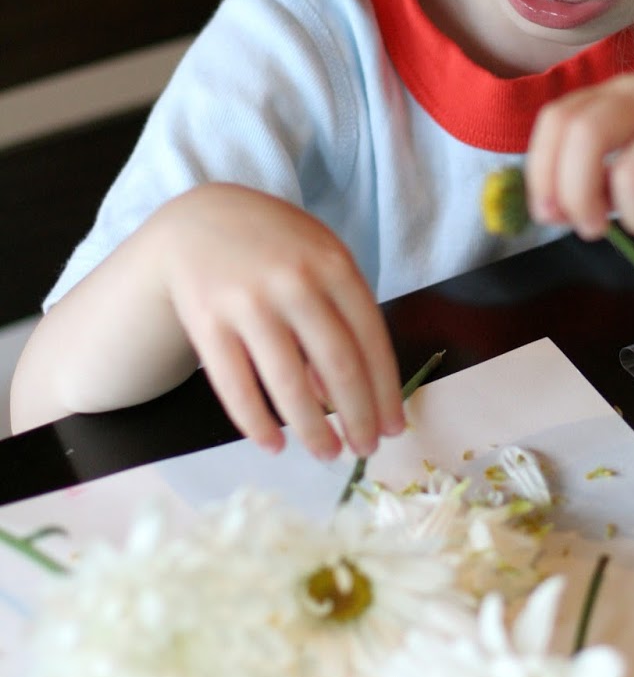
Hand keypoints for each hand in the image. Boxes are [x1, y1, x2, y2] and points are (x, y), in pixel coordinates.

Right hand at [153, 185, 404, 459]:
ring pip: (288, 383)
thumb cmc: (274, 249)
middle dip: (358, 417)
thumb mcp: (317, 261)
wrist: (196, 222)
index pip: (372, 340)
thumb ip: (338, 317)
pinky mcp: (207, 322)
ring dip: (312, 430)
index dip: (386, 391)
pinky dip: (257, 424)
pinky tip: (273, 445)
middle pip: (338, 365)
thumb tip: (340, 396)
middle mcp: (295, 281)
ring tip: (328, 454)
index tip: (394, 428)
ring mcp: (248, 302)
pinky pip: (236, 386)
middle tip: (366, 450)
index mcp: (333, 264)